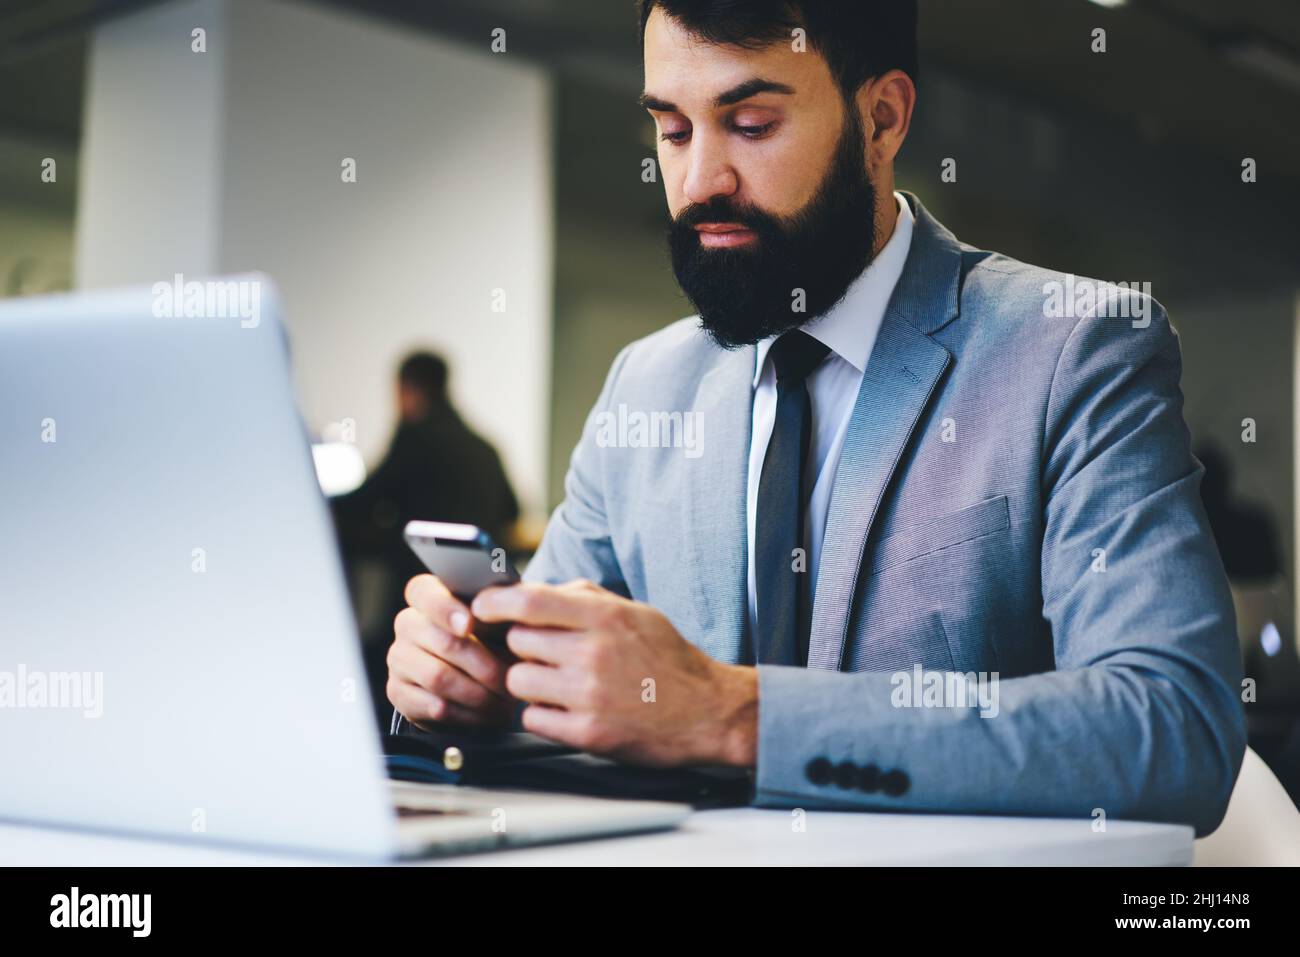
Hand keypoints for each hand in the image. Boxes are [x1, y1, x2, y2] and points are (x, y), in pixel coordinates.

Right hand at [386, 574, 517, 729]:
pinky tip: (483, 714)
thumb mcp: (497, 624)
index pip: (424, 592)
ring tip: (502, 701)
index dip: (446, 609)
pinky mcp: (397, 692)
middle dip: (485, 666)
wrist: (471, 687)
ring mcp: (398, 658)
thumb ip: (496, 615)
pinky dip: (465, 713)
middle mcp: (407, 623)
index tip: (469, 625)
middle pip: (444, 642)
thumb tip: (504, 616)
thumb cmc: (489, 644)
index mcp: (427, 596)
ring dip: (477, 693)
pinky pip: (433, 705)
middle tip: (508, 680)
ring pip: (438, 677)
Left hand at [471, 580, 757, 766]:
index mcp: (605, 617)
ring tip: (556, 684)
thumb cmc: (667, 660)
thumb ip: (584, 598)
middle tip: (542, 654)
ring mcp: (589, 695)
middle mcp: (594, 652)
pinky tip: (567, 709)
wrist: (708, 712)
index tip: (482, 607)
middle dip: (522, 647)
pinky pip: (532, 718)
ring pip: (518, 681)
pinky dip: (542, 714)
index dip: (494, 602)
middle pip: (517, 641)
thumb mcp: (635, 612)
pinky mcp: (587, 733)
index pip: (529, 600)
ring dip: (529, 682)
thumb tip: (531, 590)